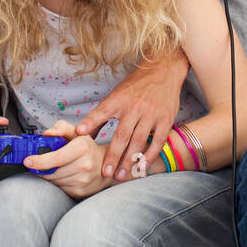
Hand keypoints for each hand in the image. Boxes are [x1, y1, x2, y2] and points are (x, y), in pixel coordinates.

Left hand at [26, 120, 112, 199]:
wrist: (106, 165)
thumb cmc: (88, 148)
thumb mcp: (77, 132)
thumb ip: (61, 128)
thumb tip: (47, 133)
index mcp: (83, 147)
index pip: (57, 157)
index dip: (40, 160)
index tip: (28, 161)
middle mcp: (85, 165)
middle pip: (52, 171)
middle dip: (41, 168)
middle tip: (37, 163)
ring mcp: (83, 180)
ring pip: (54, 181)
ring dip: (48, 175)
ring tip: (55, 167)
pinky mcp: (80, 192)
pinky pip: (59, 188)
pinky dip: (56, 182)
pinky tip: (62, 175)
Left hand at [75, 53, 187, 181]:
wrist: (163, 71)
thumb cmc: (136, 86)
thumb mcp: (116, 95)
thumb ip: (100, 115)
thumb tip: (82, 132)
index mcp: (119, 99)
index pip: (102, 112)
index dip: (91, 123)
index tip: (80, 137)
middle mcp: (135, 106)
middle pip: (122, 134)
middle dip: (113, 156)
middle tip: (105, 173)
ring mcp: (151, 113)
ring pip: (139, 141)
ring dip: (130, 160)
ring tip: (121, 175)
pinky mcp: (166, 119)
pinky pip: (158, 141)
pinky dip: (150, 155)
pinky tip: (142, 167)